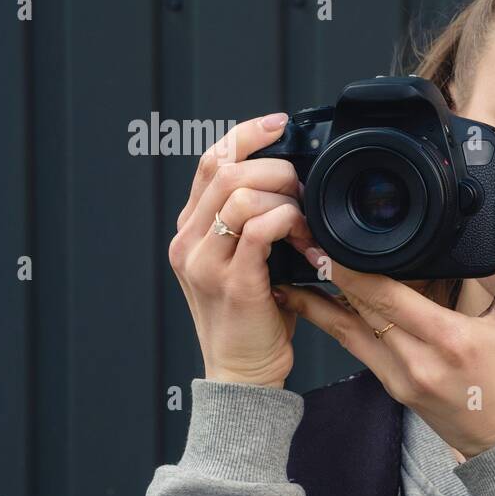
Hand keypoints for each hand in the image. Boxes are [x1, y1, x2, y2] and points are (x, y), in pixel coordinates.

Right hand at [168, 113, 313, 388]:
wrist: (243, 371)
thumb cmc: (255, 316)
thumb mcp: (246, 259)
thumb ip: (252, 222)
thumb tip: (289, 182)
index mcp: (190, 230)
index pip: (210, 161)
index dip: (246, 134)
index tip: (280, 124)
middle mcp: (189, 242)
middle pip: (225, 170)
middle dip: (274, 166)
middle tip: (302, 186)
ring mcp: (205, 263)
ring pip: (240, 195)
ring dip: (283, 197)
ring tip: (303, 219)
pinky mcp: (233, 284)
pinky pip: (259, 231)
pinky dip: (288, 223)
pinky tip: (305, 239)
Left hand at [275, 187, 494, 458]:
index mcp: (449, 339)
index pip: (386, 297)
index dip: (349, 268)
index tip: (326, 239)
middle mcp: (417, 362)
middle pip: (356, 311)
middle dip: (325, 272)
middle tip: (300, 238)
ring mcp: (401, 379)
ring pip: (346, 334)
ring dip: (318, 301)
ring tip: (292, 269)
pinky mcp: (394, 390)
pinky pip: (357, 350)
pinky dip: (336, 324)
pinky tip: (319, 304)